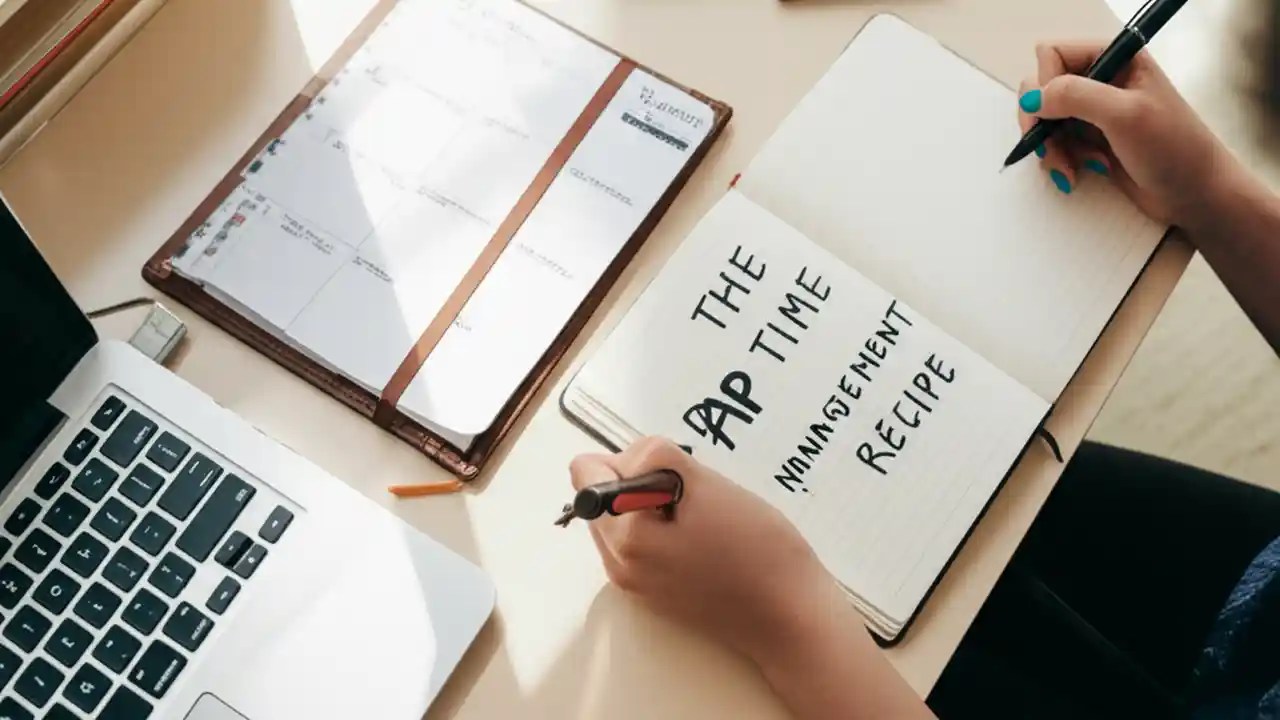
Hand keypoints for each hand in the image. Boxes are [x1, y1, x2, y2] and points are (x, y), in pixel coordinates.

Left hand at [568, 437, 828, 661]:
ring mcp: (635, 583)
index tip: (675, 476)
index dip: (631, 458)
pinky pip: (640, 543)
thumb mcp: (704, 484)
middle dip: (639, 484)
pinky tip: (702, 541)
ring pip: (621, 518)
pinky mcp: (654, 593)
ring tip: (701, 521)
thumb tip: (623, 460)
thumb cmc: (757, 546)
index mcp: (622, 538)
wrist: (790, 615)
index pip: (587, 471)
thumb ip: (653, 461)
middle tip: (693, 500)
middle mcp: (617, 565)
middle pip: (601, 495)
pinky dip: (662, 531)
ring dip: (651, 506)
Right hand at [1018, 42, 1240, 227]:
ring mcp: (1095, 112)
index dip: (1045, 85)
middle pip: (1042, 90)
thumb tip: (1031, 99)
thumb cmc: (1172, 148)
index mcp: (1115, 58)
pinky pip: (1055, 144)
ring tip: (1073, 168)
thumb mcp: (1125, 115)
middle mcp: (1102, 80)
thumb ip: (1076, 97)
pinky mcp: (1091, 141)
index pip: (1053, 55)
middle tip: (1051, 148)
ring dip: (1052, 148)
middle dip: (1042, 123)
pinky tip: (1081, 173)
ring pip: (1045, 121)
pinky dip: (1060, 161)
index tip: (1054, 115)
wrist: (1195, 194)